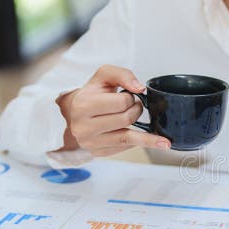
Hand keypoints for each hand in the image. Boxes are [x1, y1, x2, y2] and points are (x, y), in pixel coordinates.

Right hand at [56, 65, 170, 156]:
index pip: (121, 102)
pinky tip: (140, 138)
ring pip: (128, 139)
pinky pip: (125, 149)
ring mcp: (89, 142)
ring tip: (152, 129)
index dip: (131, 98)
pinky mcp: (98, 152)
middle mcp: (83, 126)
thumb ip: (123, 75)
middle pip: (126, 119)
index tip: (129, 96)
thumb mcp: (104, 75)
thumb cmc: (93, 93)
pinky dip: (136, 142)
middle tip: (134, 106)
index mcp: (83, 105)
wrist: (76, 111)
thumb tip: (140, 88)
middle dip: (136, 111)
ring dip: (143, 131)